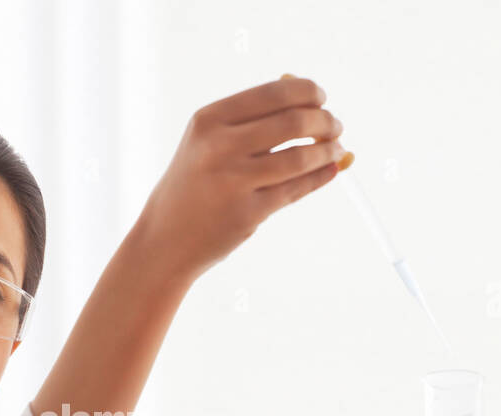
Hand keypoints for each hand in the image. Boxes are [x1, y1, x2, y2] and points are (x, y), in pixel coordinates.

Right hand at [133, 74, 347, 283]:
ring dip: (328, 150)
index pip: (274, 93)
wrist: (164, 239)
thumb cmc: (193, 185)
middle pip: (294, 121)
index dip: (308, 91)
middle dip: (325, 120)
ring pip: (301, 156)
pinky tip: (330, 169)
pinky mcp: (247, 213)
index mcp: (209, 120)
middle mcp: (219, 147)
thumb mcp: (206, 143)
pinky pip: (297, 188)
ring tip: (336, 149)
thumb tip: (310, 101)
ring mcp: (233, 181)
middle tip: (335, 126)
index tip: (321, 98)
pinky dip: (321, 176)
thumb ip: (250, 120)